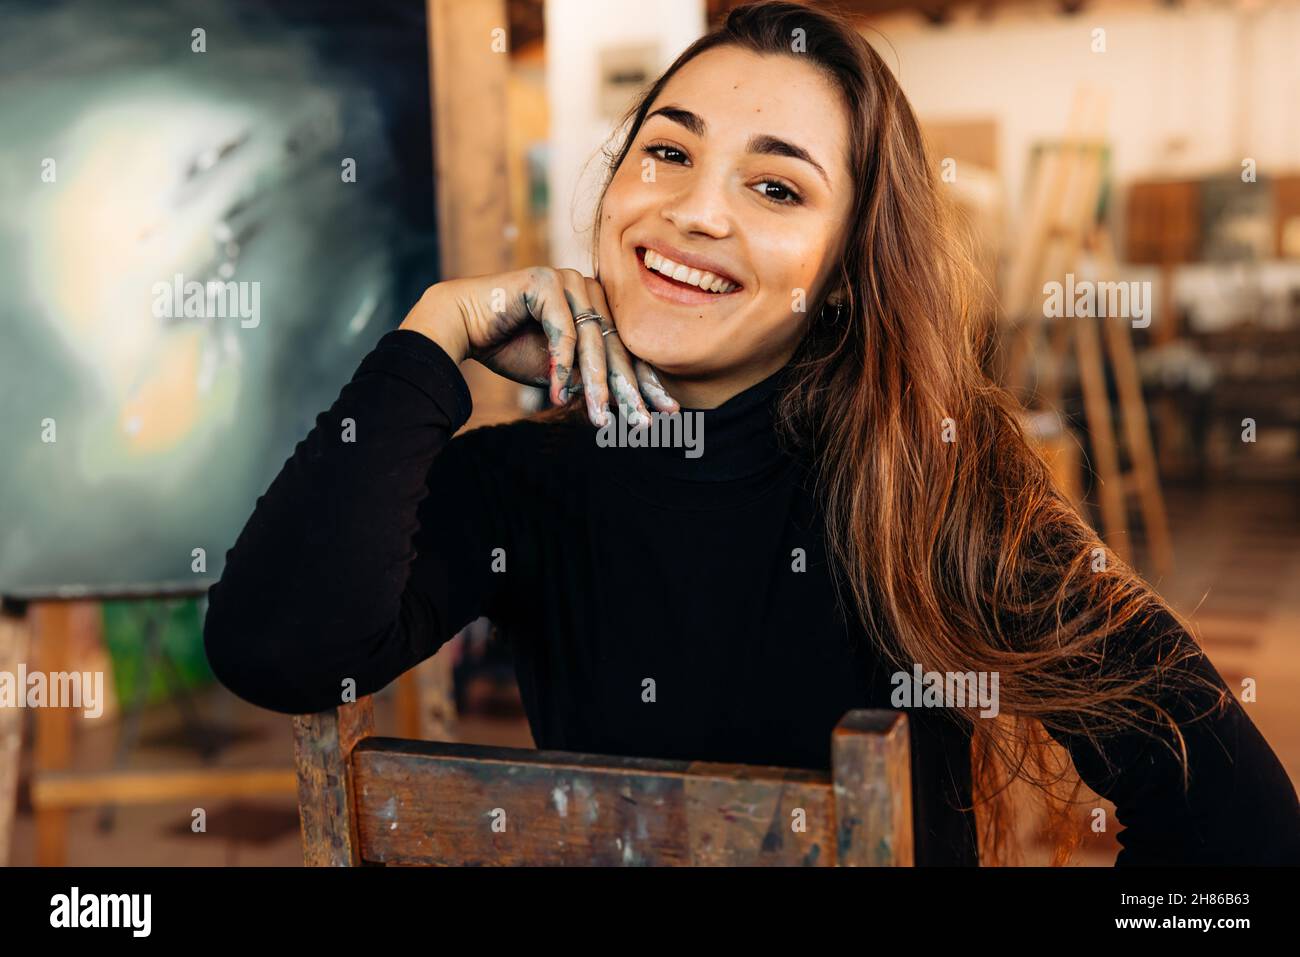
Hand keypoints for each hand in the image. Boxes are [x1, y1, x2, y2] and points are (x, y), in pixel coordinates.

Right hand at [400, 266, 678, 426]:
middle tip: (642, 423)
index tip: (666, 413)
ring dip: (595, 385)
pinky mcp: (545, 282)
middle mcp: (589, 288)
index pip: (627, 348)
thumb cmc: (509, 346)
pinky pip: (562, 331)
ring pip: (592, 341)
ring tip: (600, 420)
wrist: (461, 324)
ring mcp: (568, 281)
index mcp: (598, 305)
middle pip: (615, 346)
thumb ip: (589, 381)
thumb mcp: (559, 373)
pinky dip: (561, 366)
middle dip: (627, 390)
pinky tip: (558, 397)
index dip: (645, 383)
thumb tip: (623, 407)